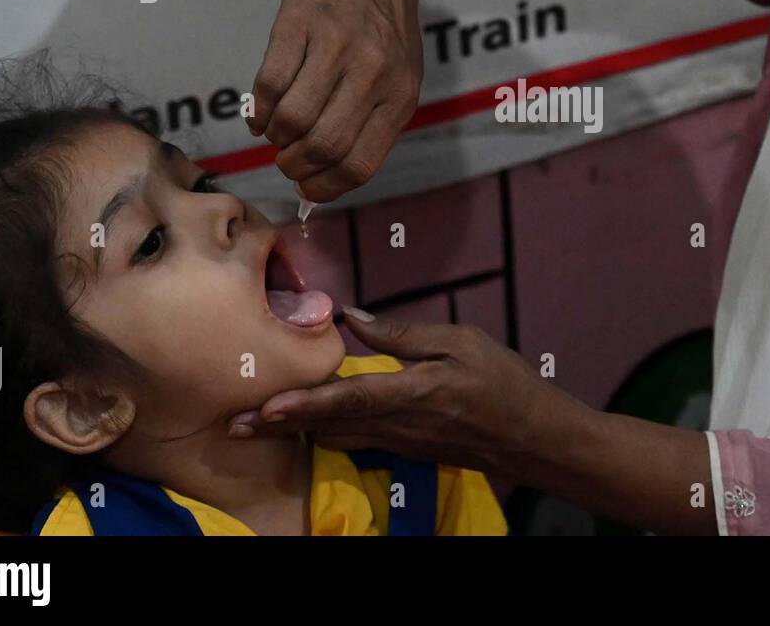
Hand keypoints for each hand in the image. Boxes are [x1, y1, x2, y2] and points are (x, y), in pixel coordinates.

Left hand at [227, 311, 585, 478]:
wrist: (535, 439)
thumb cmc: (505, 384)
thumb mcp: (461, 344)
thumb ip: (404, 334)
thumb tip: (353, 318)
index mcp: (413, 393)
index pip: (348, 398)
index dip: (304, 403)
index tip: (266, 407)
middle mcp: (400, 424)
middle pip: (329, 425)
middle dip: (281, 424)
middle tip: (234, 421)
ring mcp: (402, 442)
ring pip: (338, 436)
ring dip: (297, 430)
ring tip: (258, 423)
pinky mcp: (408, 450)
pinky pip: (358, 441)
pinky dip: (327, 432)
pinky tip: (309, 425)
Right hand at [248, 0, 424, 201]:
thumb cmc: (382, 26)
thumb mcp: (398, 75)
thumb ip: (372, 123)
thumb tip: (327, 178)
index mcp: (402, 93)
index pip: (360, 163)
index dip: (326, 187)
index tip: (307, 188)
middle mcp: (374, 72)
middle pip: (323, 146)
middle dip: (296, 167)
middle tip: (286, 162)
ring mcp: (337, 46)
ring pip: (293, 120)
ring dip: (276, 139)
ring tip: (277, 134)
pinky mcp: (299, 24)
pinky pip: (269, 85)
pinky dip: (258, 110)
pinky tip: (261, 112)